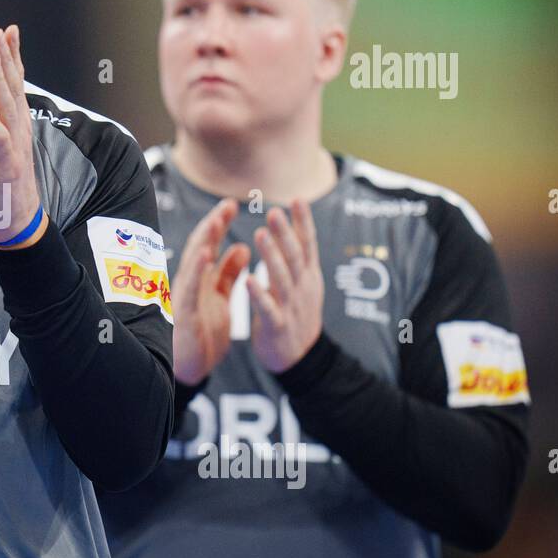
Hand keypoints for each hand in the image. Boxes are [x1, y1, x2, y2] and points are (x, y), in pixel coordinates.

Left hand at [0, 25, 43, 246]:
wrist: (18, 219)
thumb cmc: (6, 180)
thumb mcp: (0, 140)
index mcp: (18, 122)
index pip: (16, 82)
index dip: (13, 55)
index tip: (8, 30)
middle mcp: (20, 129)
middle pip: (13, 87)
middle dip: (7, 58)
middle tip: (1, 32)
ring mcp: (15, 146)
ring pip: (8, 106)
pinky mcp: (6, 165)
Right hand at [170, 198, 250, 384]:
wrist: (190, 369)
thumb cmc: (202, 334)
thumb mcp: (221, 299)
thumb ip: (228, 274)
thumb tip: (242, 247)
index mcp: (202, 280)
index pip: (209, 246)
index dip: (219, 224)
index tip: (231, 204)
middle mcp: (191, 284)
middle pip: (200, 247)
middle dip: (213, 225)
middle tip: (228, 203)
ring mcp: (184, 296)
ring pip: (192, 263)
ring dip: (204, 240)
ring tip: (216, 220)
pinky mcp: (182, 312)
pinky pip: (189, 287)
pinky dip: (196, 269)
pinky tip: (205, 254)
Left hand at [245, 199, 324, 372]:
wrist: (300, 358)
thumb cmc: (297, 315)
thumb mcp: (304, 284)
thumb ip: (299, 259)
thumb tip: (297, 228)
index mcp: (307, 277)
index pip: (307, 245)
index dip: (303, 223)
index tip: (298, 199)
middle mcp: (302, 289)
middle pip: (295, 257)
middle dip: (285, 233)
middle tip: (274, 211)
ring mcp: (291, 307)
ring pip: (281, 279)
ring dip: (271, 256)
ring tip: (259, 234)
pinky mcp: (277, 326)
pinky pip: (267, 308)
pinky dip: (259, 294)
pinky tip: (249, 280)